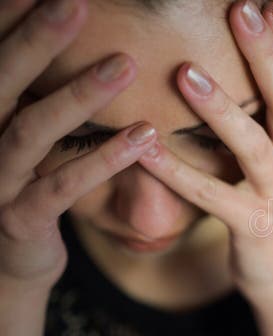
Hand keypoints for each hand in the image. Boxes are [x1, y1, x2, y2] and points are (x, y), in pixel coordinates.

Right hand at [0, 0, 155, 289]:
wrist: (10, 258)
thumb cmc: (26, 181)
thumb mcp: (26, 128)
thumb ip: (38, 87)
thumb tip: (63, 23)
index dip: (11, 20)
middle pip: (3, 81)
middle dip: (38, 39)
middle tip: (78, 3)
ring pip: (32, 131)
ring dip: (79, 96)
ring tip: (126, 65)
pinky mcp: (21, 218)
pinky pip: (61, 187)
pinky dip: (102, 160)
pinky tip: (144, 137)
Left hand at [137, 0, 272, 298]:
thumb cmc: (266, 222)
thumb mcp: (268, 173)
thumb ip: (256, 134)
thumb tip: (229, 95)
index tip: (269, 6)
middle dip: (265, 56)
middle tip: (243, 10)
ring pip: (251, 147)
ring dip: (221, 108)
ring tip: (187, 72)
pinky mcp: (254, 228)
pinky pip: (213, 197)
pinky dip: (178, 172)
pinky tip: (146, 146)